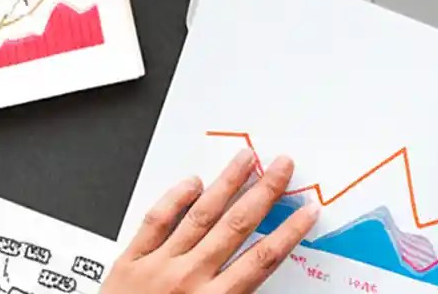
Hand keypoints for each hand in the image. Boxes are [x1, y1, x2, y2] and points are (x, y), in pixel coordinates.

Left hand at [102, 150, 319, 293]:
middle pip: (236, 226)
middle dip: (264, 192)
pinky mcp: (130, 261)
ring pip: (201, 214)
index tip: (306, 212)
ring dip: (227, 183)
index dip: (289, 232)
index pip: (262, 259)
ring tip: (244, 159)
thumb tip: (257, 275)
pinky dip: (174, 198)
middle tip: (281, 167)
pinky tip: (192, 181)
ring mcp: (159, 266)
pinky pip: (156, 220)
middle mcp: (189, 279)